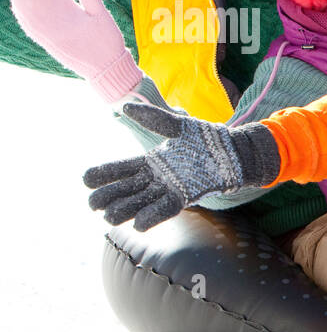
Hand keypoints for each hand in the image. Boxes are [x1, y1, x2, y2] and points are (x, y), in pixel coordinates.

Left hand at [11, 0, 142, 102]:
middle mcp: (53, 35)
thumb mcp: (102, 16)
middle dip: (28, 1)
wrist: (108, 71)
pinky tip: (28, 19)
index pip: (43, 4)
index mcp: (65, 23)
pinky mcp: (53, 51)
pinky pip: (37, 35)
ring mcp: (51, 44)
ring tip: (20, 1)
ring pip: (32, 25)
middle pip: (33, 14)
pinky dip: (30, 25)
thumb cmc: (108, 43)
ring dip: (26, 13)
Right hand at [83, 103, 279, 229]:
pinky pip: (165, 208)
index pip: (122, 170)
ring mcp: (170, 188)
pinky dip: (152, 216)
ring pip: (142, 201)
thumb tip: (125, 107)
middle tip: (93, 203)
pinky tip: (137, 223)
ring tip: (108, 216)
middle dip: (108, 196)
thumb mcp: (179, 125)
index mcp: (152, 161)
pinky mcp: (186, 196)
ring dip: (126, 210)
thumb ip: (154, 119)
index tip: (86, 180)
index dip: (104, 174)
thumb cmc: (209, 139)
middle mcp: (157, 177)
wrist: (235, 152)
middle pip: (127, 189)